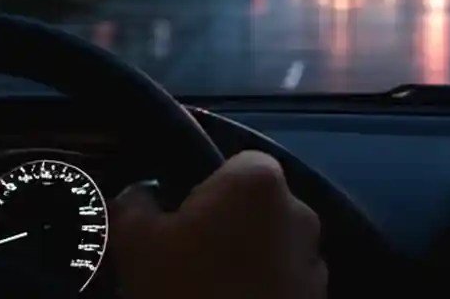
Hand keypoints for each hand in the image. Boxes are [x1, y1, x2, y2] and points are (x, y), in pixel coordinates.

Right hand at [111, 151, 326, 298]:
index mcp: (257, 181)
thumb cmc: (182, 291)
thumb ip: (134, 203)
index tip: (179, 223)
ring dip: (248, 262)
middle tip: (187, 261)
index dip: (204, 189)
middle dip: (228, 228)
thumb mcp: (135, 242)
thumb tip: (142, 194)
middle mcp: (299, 211)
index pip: (234, 163)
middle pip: (256, 207)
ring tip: (210, 291)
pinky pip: (284, 284)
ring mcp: (315, 261)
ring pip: (272, 248)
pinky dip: (262, 293)